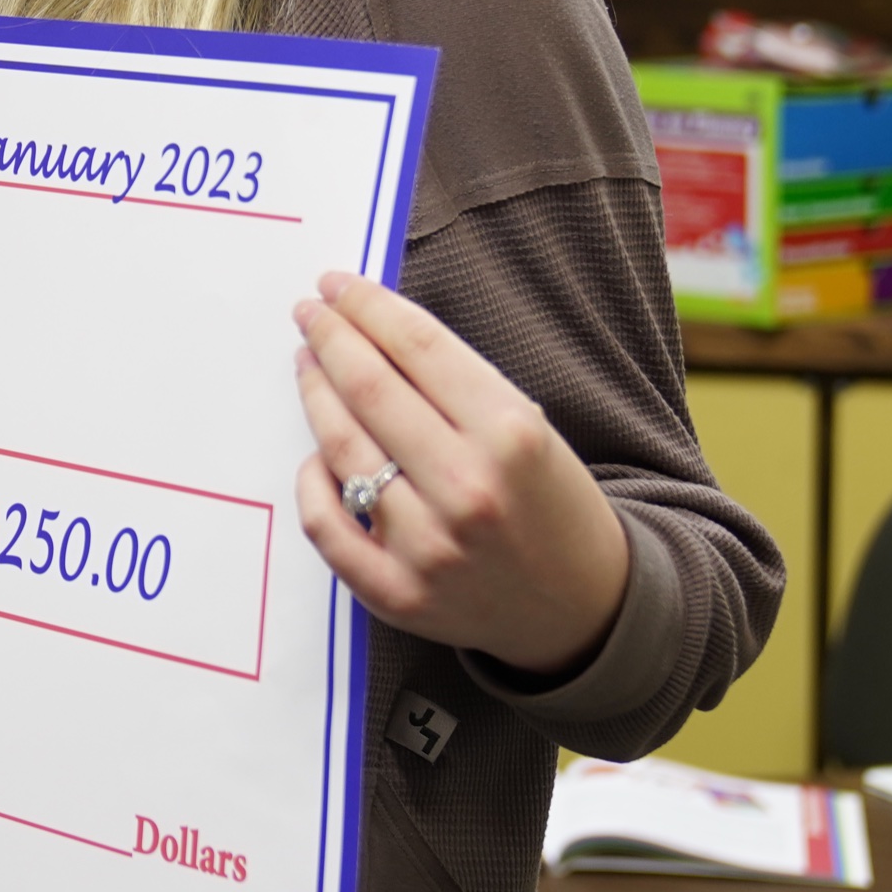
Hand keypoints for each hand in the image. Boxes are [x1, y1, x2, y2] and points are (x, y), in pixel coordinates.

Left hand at [291, 270, 629, 676]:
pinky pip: (326, 525)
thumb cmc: (550, 503)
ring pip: (341, 450)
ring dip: (315, 395)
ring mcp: (428, 547)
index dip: (368, 305)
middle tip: (310, 312)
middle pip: (369, 389)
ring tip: (308, 365)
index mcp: (511, 433)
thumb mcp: (529, 427)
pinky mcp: (398, 594)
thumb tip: (373, 329)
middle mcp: (468, 488)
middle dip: (330, 338)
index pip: (418, 345)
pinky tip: (316, 455)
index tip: (337, 284)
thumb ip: (456, 385)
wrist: (582, 607)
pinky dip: (312, 482)